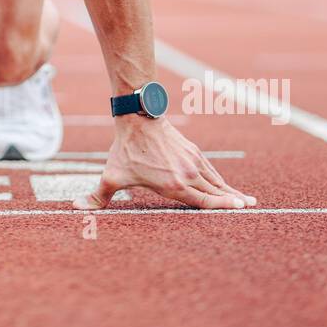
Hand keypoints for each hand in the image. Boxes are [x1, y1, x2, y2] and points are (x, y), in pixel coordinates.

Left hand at [74, 117, 256, 210]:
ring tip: (247, 201)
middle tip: (251, 208)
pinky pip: (211, 170)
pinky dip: (221, 180)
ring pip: (216, 181)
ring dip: (230, 191)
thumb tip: (76, 208)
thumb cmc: (125, 150)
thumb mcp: (110, 176)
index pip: (204, 200)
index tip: (241, 208)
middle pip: (216, 192)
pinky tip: (226, 187)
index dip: (223, 206)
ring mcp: (193, 162)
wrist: (138, 117)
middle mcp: (188, 174)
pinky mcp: (193, 152)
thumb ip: (97, 197)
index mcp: (174, 185)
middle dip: (234, 201)